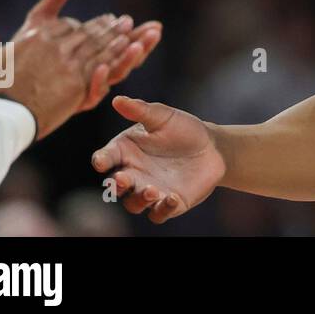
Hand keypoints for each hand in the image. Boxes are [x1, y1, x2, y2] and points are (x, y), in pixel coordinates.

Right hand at [0, 14, 135, 138]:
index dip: (82, 24)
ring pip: (97, 43)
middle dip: (105, 25)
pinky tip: (128, 45)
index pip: (66, 24)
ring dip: (116, 34)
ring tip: (129, 28)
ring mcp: (67, 61)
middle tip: (121, 21)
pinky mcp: (77, 80)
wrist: (1, 117)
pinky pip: (103, 62)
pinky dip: (117, 52)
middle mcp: (53, 44)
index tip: (94, 22)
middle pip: (86, 31)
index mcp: (35, 35)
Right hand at [91, 96, 226, 223]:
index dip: (101, 160)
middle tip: (123, 179)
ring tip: (151, 189)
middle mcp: (134, 174)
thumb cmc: (183, 129)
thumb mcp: (163, 117)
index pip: (106, 158)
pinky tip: (171, 198)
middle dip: (117, 185)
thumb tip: (117, 100)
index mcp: (126, 151)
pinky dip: (162, 209)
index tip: (102, 161)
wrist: (213, 148)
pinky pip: (158, 213)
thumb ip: (140, 110)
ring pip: (134, 203)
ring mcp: (149, 190)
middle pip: (116, 186)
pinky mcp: (168, 203)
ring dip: (139, 199)